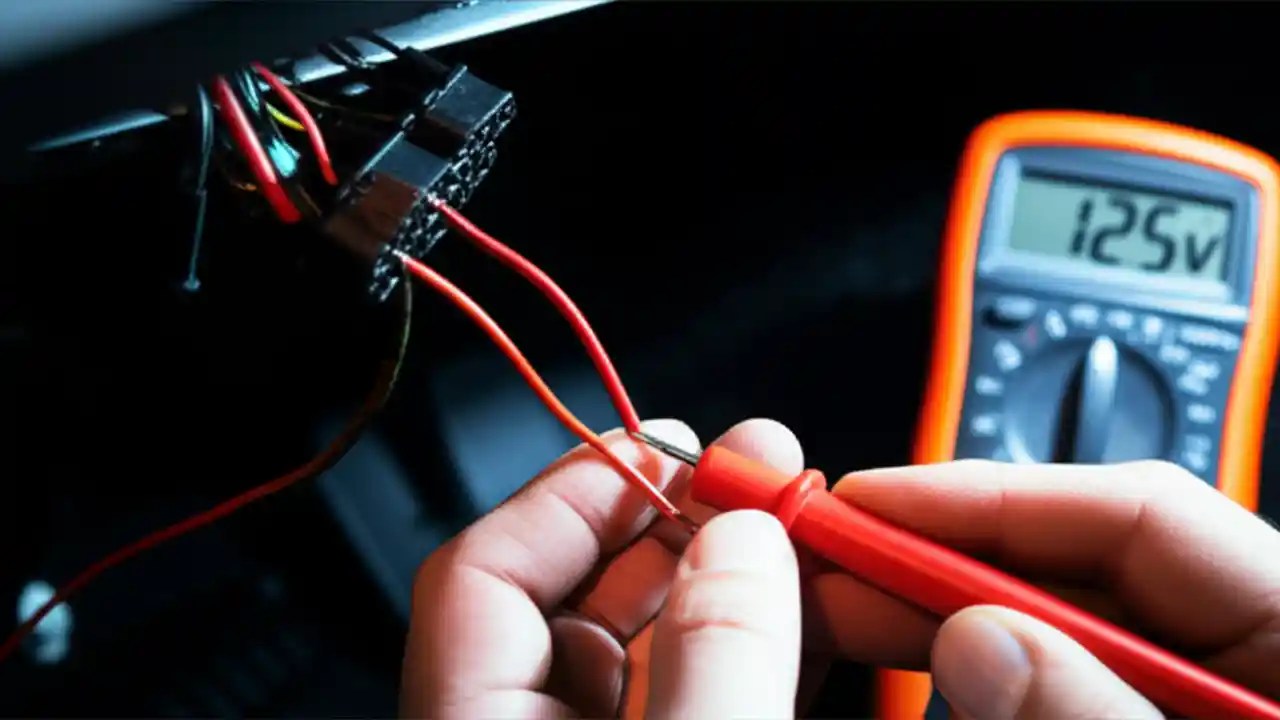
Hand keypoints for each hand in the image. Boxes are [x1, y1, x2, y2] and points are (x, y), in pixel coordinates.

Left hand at [400, 418, 810, 718]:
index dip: (573, 492)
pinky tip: (822, 621)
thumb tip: (741, 539)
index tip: (669, 445)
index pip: (483, 577)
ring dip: (735, 587)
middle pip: (579, 603)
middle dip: (680, 524)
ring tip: (811, 536)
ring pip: (651, 655)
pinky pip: (699, 702)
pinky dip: (757, 657)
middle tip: (763, 475)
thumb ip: (712, 662)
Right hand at [823, 459, 1279, 718]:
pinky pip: (1050, 682)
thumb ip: (1103, 716)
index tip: (875, 503)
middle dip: (941, 559)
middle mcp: (1240, 652)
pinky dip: (978, 676)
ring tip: (848, 614)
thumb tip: (983, 643)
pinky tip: (917, 664)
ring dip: (939, 618)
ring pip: (1048, 626)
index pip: (1141, 512)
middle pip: (1074, 564)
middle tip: (831, 558)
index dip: (992, 494)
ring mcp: (1184, 694)